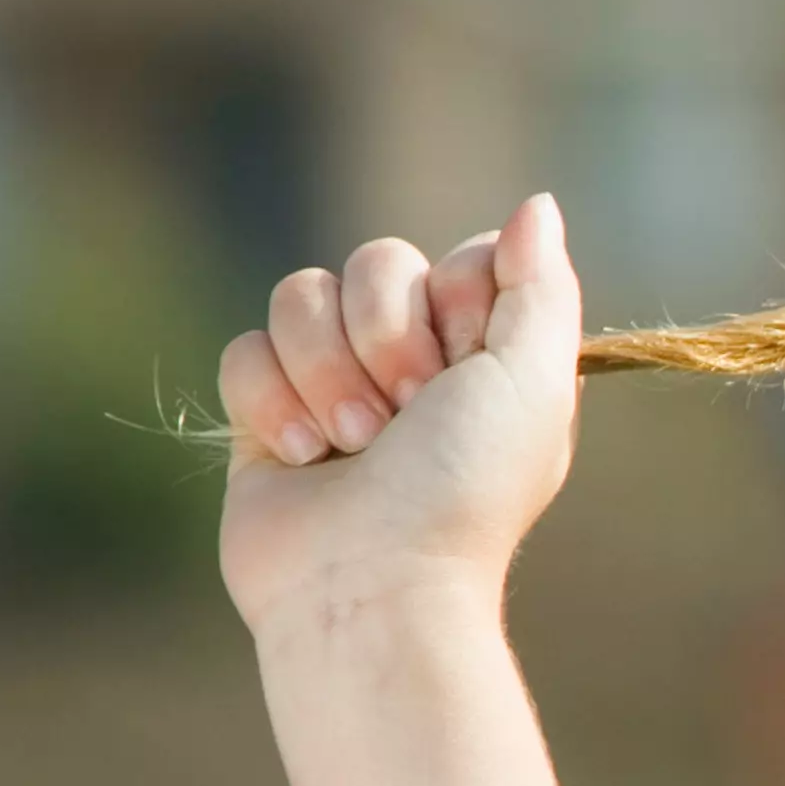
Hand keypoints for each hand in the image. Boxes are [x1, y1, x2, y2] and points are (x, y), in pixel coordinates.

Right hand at [216, 192, 586, 631]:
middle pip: (377, 261)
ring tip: (354, 445)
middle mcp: (416, 363)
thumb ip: (539, 287)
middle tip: (407, 411)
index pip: (460, 258)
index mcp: (490, 355)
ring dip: (328, 371)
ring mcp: (337, 383)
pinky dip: (272, 402)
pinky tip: (304, 460)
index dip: (455, 299)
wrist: (371, 581)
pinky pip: (245, 347)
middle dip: (386, 336)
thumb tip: (535, 204)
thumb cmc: (463, 488)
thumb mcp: (532, 381)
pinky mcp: (267, 411)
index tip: (465, 363)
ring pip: (300, 295)